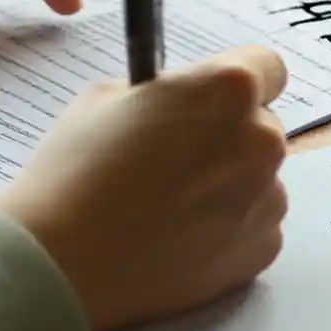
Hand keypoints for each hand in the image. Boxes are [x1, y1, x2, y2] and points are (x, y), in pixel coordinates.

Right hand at [0, 45, 289, 330]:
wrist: (61, 264)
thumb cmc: (75, 170)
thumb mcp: (107, 97)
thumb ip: (165, 92)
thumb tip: (183, 102)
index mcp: (229, 89)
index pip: (267, 66)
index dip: (234, 80)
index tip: (209, 99)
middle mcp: (263, 141)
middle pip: (261, 125)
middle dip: (228, 134)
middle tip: (176, 159)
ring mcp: (269, 199)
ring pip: (259, 178)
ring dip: (230, 183)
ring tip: (171, 208)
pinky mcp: (264, 248)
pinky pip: (256, 224)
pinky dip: (229, 228)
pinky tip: (179, 239)